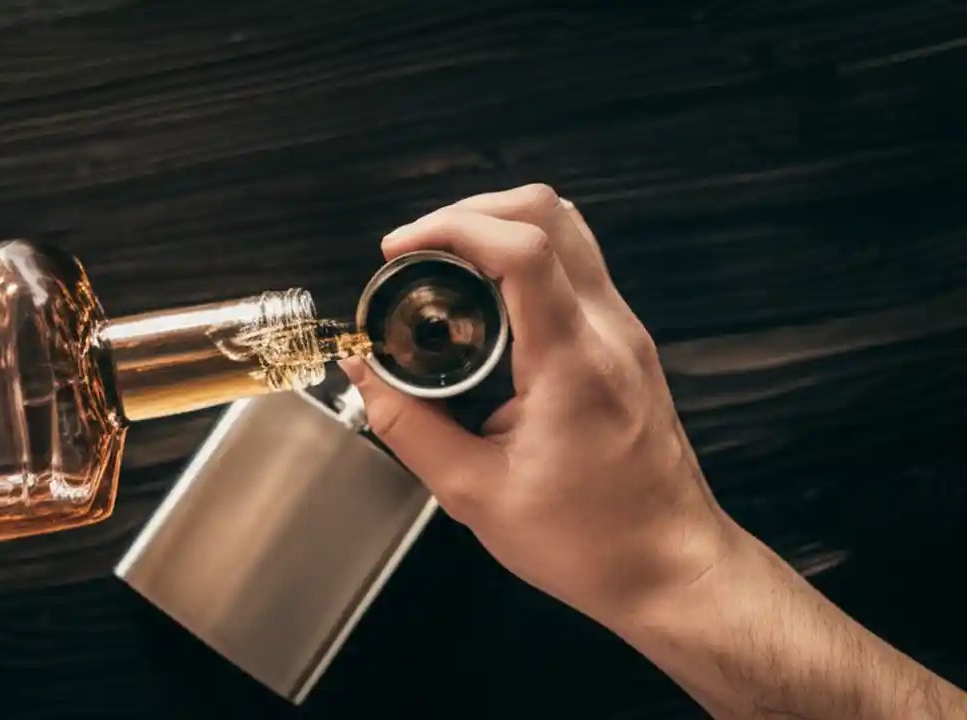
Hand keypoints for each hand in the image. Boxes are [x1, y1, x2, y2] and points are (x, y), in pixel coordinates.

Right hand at [345, 186, 966, 718]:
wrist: (670, 566)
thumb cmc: (588, 541)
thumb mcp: (474, 494)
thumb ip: (409, 426)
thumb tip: (363, 374)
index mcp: (573, 363)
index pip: (522, 249)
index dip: (451, 227)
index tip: (400, 249)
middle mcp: (609, 331)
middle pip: (549, 212)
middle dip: (471, 212)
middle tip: (418, 251)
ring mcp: (625, 332)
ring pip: (568, 230)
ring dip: (500, 229)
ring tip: (445, 267)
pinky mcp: (626, 344)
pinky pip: (575, 268)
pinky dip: (523, 261)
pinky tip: (483, 304)